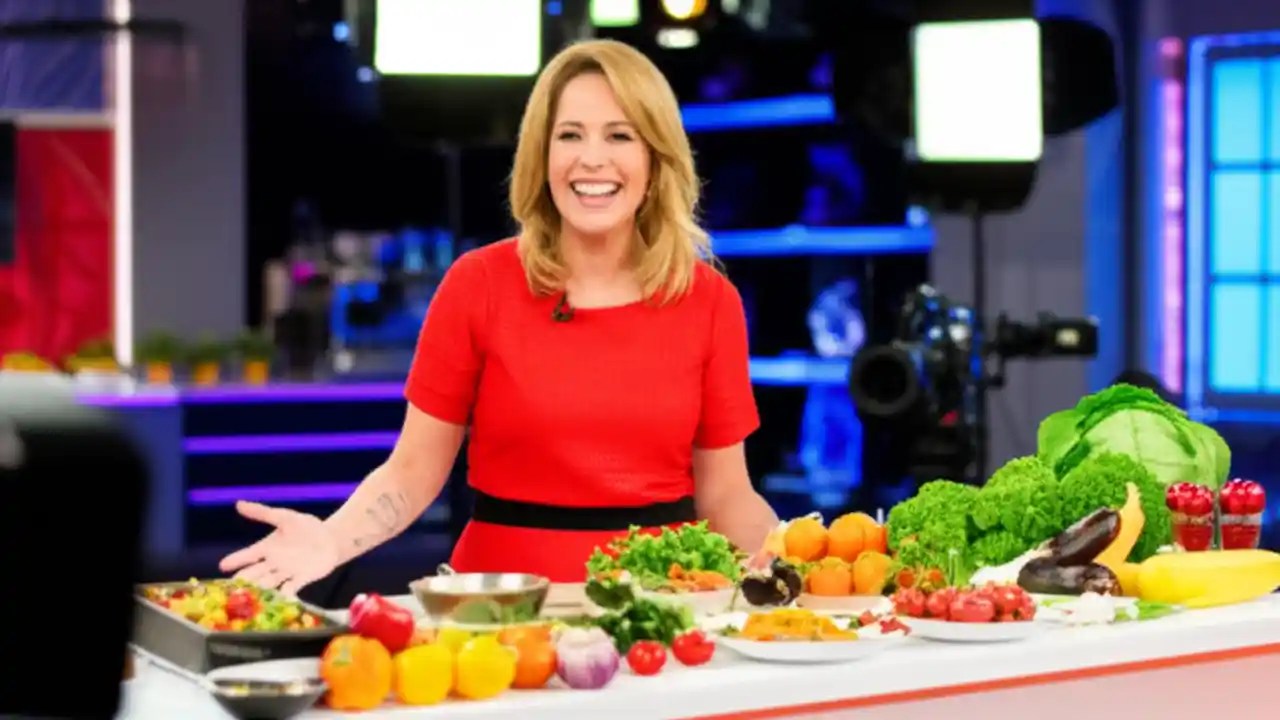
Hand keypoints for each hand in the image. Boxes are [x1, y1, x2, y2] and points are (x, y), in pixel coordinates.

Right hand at [218, 501, 341, 595]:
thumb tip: (238, 504)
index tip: (222, 565)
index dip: (235, 560)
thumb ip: (263, 513)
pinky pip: (290, 589)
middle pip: (254, 573)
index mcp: (267, 547)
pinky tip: (278, 602)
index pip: (247, 555)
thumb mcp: (284, 517)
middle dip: (244, 580)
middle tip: (231, 588)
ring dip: (260, 590)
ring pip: (269, 583)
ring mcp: (286, 573)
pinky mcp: (301, 580)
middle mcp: (273, 563)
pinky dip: (284, 595)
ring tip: (250, 598)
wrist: (331, 539)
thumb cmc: (306, 527)